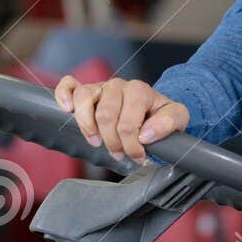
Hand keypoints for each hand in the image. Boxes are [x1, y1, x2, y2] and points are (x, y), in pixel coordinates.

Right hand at [54, 76, 188, 164]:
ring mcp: (100, 87)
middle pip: (105, 116)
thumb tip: (146, 134)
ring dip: (88, 127)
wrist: (151, 109)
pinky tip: (66, 110)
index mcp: (140, 90)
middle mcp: (118, 85)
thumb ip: (168, 124)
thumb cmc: (160, 115)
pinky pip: (69, 85)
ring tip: (96, 142)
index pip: (127, 123)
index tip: (137, 156)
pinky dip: (64, 95)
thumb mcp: (177, 118)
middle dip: (112, 142)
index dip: (131, 145)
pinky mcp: (86, 90)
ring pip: (84, 101)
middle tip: (119, 153)